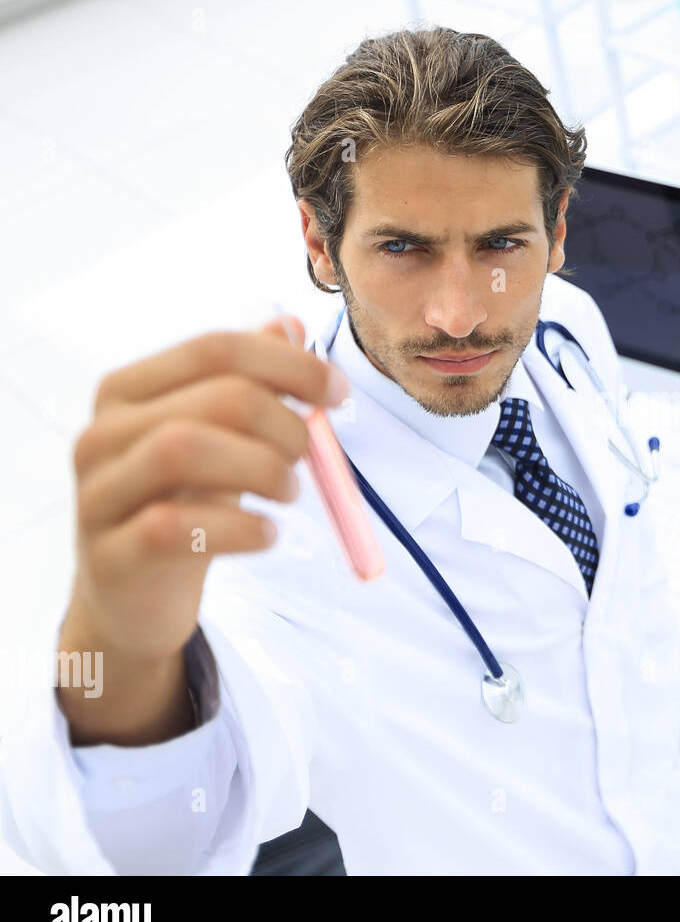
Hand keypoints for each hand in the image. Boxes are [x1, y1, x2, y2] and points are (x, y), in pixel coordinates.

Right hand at [65, 316, 347, 665]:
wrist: (135, 598)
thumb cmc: (184, 505)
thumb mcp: (220, 440)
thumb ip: (248, 382)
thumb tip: (288, 323)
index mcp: (130, 389)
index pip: (217, 348)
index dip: (291, 364)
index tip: (339, 395)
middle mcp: (103, 432)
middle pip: (215, 397)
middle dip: (285, 423)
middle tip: (309, 457)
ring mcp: (98, 493)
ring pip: (183, 450)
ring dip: (262, 468)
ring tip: (288, 493)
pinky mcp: (111, 555)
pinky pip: (174, 526)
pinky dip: (239, 528)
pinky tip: (267, 535)